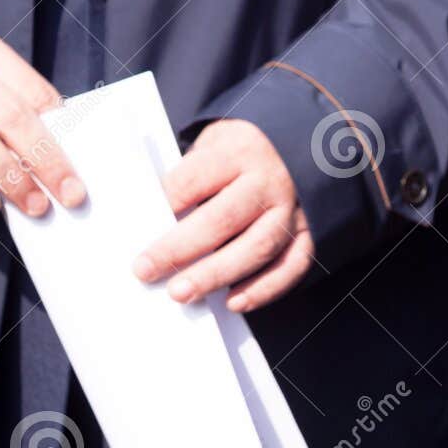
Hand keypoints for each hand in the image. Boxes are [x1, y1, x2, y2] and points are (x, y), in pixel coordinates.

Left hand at [136, 119, 313, 311]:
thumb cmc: (241, 152)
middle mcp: (270, 179)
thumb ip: (189, 177)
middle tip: (145, 270)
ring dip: (216, 274)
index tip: (136, 228)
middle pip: (223, 218)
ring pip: (257, 247)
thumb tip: (150, 221)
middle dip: (180, 248)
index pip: (194, 180)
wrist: (301, 145)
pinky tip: (233, 302)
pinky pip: (291, 265)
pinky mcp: (310, 232)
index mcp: (240, 151)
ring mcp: (294, 208)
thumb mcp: (214, 146)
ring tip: (181, 293)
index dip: (164, 205)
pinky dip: (264, 289)